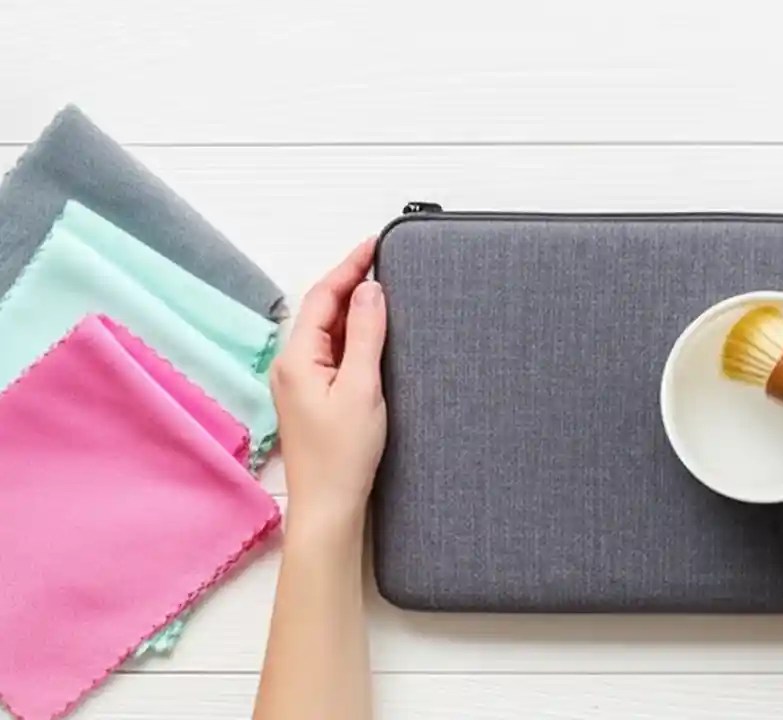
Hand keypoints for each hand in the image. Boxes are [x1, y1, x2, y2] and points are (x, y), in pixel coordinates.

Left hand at [270, 239, 386, 534]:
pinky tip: (374, 333)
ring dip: (353, 308)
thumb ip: (365, 334)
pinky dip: (353, 336)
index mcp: (297, 358)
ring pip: (328, 331)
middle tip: (384, 261)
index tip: (375, 245)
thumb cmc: (343, 456)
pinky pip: (332, 353)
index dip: (349, 266)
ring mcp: (300, 382)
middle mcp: (291, 365)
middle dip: (351, 282)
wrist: (329, 506)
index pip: (323, 296)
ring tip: (384, 289)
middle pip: (322, 310)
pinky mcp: (312, 397)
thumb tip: (371, 290)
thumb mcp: (362, 387)